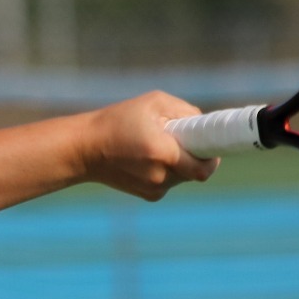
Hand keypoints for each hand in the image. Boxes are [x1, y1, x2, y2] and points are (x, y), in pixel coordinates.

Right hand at [85, 91, 218, 199]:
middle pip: (195, 170)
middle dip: (194, 154)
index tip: (213, 145)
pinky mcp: (149, 195)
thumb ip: (185, 111)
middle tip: (181, 137)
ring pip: (184, 176)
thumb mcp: (153, 103)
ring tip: (156, 145)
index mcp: (163, 152)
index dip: (213, 157)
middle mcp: (161, 176)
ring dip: (180, 162)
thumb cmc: (118, 120)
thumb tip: (203, 123)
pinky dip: (167, 170)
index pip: (204, 167)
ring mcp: (155, 189)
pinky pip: (171, 181)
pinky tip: (147, 158)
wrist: (85, 149)